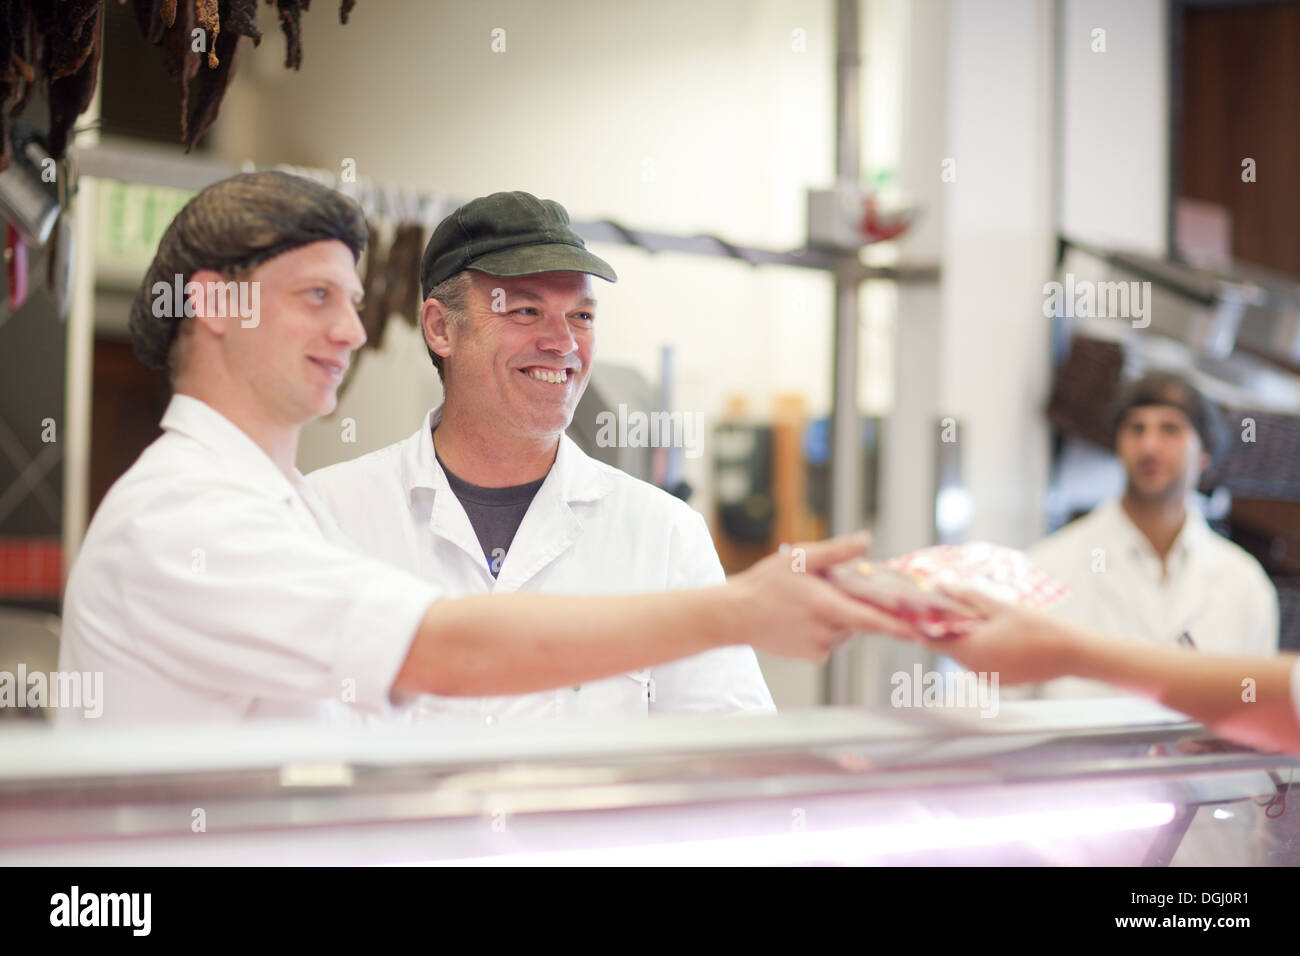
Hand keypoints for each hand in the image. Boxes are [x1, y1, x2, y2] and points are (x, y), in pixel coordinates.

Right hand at [730, 532, 926, 660]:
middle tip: (832, 590)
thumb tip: (867, 540)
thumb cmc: (766, 583)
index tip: (922, 632)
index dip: (899, 627)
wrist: (735, 615)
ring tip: (809, 601)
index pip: (872, 620)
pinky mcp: (812, 656)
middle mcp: (827, 632)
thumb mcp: (801, 558)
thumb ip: (836, 551)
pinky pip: (831, 641)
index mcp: (827, 606)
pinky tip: (803, 618)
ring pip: (845, 630)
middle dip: (857, 606)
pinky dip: (826, 629)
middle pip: (859, 621)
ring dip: (839, 616)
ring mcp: (819, 648)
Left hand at [924, 586, 1080, 683]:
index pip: (931, 639)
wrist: (1074, 654)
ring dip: (966, 636)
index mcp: (970, 652)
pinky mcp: (1001, 681)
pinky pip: (982, 661)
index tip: (908, 612)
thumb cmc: (1039, 628)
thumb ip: (968, 597)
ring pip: (966, 653)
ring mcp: (988, 679)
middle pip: (949, 645)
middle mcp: (974, 670)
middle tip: (944, 605)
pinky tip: (994, 632)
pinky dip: (981, 647)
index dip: (919, 625)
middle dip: (946, 626)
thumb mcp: (1001, 607)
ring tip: (974, 615)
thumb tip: (941, 585)